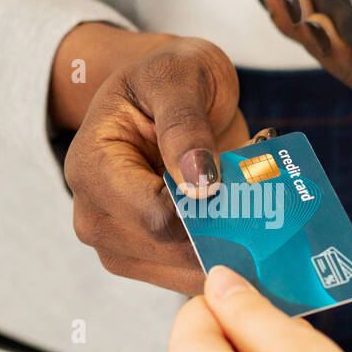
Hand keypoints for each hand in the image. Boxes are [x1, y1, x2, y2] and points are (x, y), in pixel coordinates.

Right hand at [57, 24, 249, 295]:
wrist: (162, 95)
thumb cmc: (167, 77)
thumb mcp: (178, 76)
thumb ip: (184, 123)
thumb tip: (198, 182)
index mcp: (92, 169)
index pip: (156, 216)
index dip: (208, 206)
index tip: (246, 173)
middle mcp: (95, 218)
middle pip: (173, 252)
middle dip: (226, 225)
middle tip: (258, 179)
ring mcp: (119, 247)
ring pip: (188, 273)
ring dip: (233, 241)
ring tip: (248, 190)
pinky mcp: (148, 263)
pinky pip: (194, 275)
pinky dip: (229, 252)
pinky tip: (241, 212)